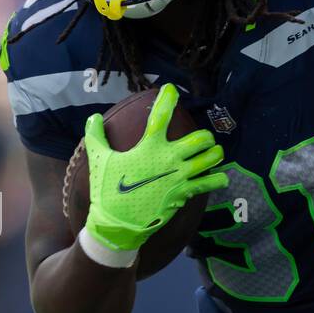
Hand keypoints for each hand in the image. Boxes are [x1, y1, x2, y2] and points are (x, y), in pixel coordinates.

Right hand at [84, 83, 227, 250]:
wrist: (118, 223)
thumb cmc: (107, 190)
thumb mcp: (98, 160)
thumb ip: (96, 136)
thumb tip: (92, 118)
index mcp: (149, 147)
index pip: (160, 116)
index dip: (167, 99)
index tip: (172, 89)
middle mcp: (169, 159)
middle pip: (200, 138)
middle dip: (205, 136)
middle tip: (203, 140)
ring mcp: (180, 177)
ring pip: (210, 159)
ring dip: (215, 154)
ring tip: (215, 153)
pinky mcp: (185, 193)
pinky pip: (210, 183)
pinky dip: (218, 179)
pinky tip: (221, 177)